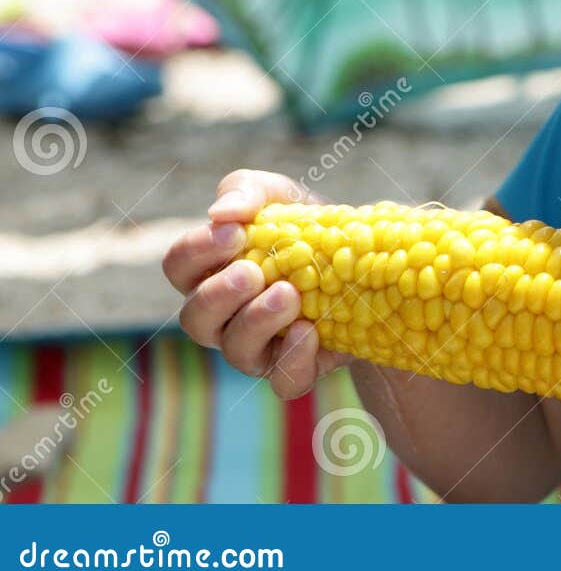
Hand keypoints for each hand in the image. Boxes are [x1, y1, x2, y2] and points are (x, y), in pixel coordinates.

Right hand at [162, 170, 350, 398]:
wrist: (371, 262)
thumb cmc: (309, 228)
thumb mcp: (283, 195)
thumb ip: (247, 190)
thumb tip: (222, 212)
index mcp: (212, 271)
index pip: (179, 266)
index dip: (197, 251)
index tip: (235, 233)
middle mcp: (225, 315)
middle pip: (195, 318)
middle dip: (219, 295)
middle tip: (252, 273)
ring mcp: (259, 346)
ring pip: (236, 350)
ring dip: (257, 322)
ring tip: (289, 294)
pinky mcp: (297, 367)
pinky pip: (283, 380)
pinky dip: (293, 358)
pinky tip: (309, 331)